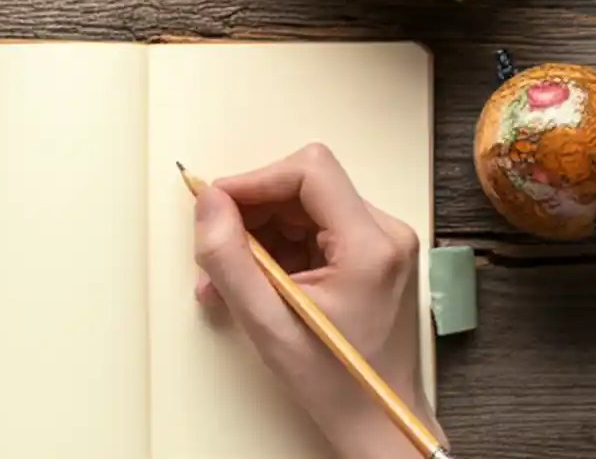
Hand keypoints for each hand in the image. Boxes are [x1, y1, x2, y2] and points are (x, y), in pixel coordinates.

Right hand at [193, 143, 444, 458]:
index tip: (217, 205)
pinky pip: (314, 231)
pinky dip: (279, 250)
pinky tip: (255, 284)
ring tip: (229, 280)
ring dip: (260, 235)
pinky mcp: (371, 257)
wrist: (378, 422)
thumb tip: (209, 202)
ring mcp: (382, 244)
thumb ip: (230, 259)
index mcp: (370, 246)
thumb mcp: (268, 324)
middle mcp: (385, 234)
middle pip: (305, 187)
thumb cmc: (336, 384)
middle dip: (253, 213)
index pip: (309, 172)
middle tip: (217, 251)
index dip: (255, 180)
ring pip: (305, 208)